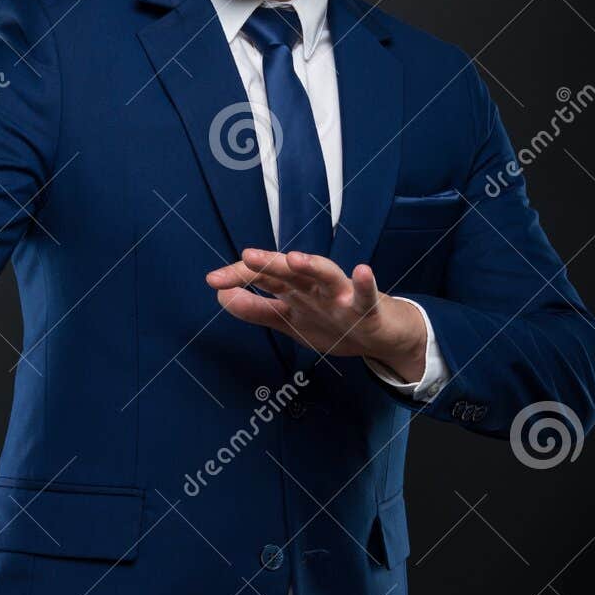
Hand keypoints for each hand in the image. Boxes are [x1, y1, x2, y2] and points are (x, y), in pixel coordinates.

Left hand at [206, 248, 427, 381]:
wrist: (380, 338)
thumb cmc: (334, 322)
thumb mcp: (288, 320)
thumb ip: (256, 309)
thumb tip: (221, 295)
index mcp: (295, 291)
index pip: (263, 279)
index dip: (240, 278)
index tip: (214, 280)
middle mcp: (315, 287)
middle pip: (289, 272)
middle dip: (268, 264)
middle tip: (246, 256)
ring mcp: (342, 296)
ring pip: (326, 276)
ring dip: (312, 265)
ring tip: (294, 258)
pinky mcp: (367, 309)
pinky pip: (366, 296)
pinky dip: (364, 283)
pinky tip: (362, 271)